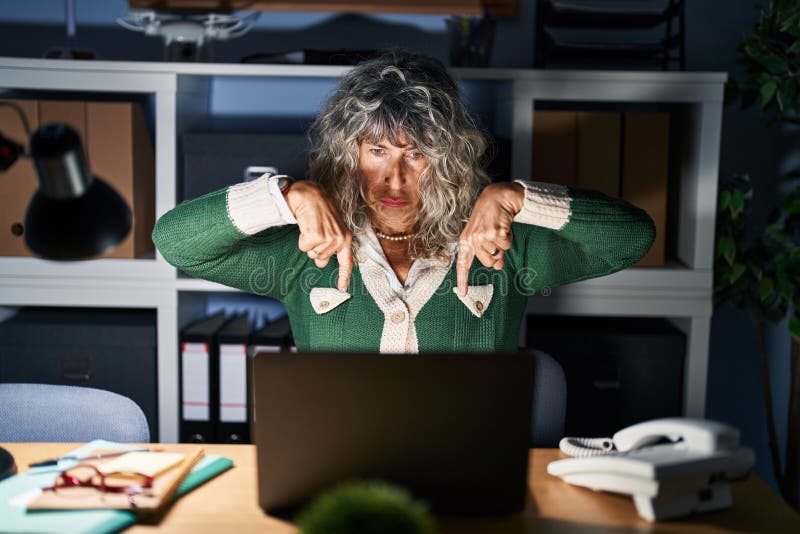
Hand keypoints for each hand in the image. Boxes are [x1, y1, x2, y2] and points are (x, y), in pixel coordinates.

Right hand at [284, 181, 352, 291]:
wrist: (310, 195)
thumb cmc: (319, 210)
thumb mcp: (330, 228)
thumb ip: (330, 246)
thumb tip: (321, 263)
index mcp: (346, 238)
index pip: (346, 262)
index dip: (344, 277)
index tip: (342, 289)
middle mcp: (339, 239)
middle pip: (321, 259)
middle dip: (315, 248)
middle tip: (315, 232)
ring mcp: (328, 238)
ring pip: (312, 254)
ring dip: (308, 242)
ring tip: (311, 227)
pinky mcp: (315, 236)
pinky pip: (304, 248)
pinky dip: (301, 239)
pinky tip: (306, 227)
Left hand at [456, 182, 523, 296]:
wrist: (498, 196)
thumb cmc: (491, 215)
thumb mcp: (485, 234)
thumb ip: (489, 251)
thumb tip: (498, 266)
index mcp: (466, 240)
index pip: (463, 264)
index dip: (462, 279)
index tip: (463, 293)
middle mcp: (472, 240)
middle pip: (488, 262)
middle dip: (496, 255)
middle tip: (497, 239)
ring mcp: (482, 236)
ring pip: (498, 255)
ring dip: (503, 244)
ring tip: (499, 229)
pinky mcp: (494, 233)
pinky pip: (506, 246)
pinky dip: (509, 238)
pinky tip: (504, 226)